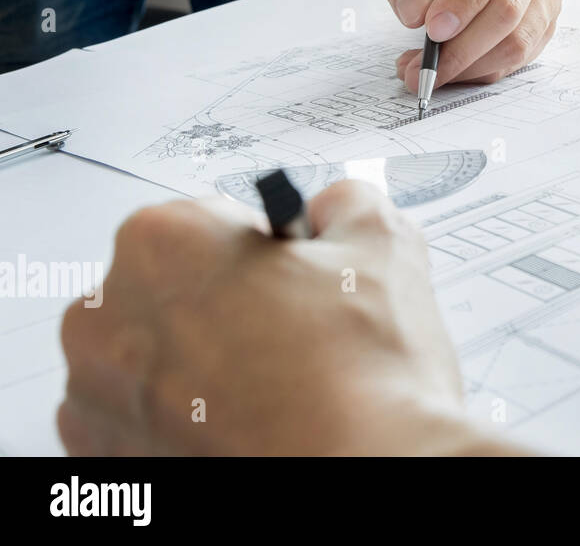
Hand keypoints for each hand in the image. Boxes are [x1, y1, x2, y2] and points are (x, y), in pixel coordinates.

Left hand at [59, 181, 517, 454]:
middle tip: (296, 331)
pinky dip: (186, 418)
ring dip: (204, 360)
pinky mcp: (107, 461)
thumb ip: (346, 202)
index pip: (214, 218)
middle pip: (175, 284)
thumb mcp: (384, 243)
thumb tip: (333, 209)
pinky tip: (250, 422)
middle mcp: (106, 316)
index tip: (295, 275)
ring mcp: (98, 397)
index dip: (268, 249)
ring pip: (154, 353)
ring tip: (281, 385)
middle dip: (228, 301)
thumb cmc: (363, 379)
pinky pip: (140, 418)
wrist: (365, 473)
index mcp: (161, 242)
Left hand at [375, 0, 567, 90]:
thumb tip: (415, 14)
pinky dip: (482, 71)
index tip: (431, 29)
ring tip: (430, 71)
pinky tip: (453, 69)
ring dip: (470, 67)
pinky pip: (520, 57)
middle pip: (508, 8)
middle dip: (461, 48)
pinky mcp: (549, 19)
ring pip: (518, 41)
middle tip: (421, 69)